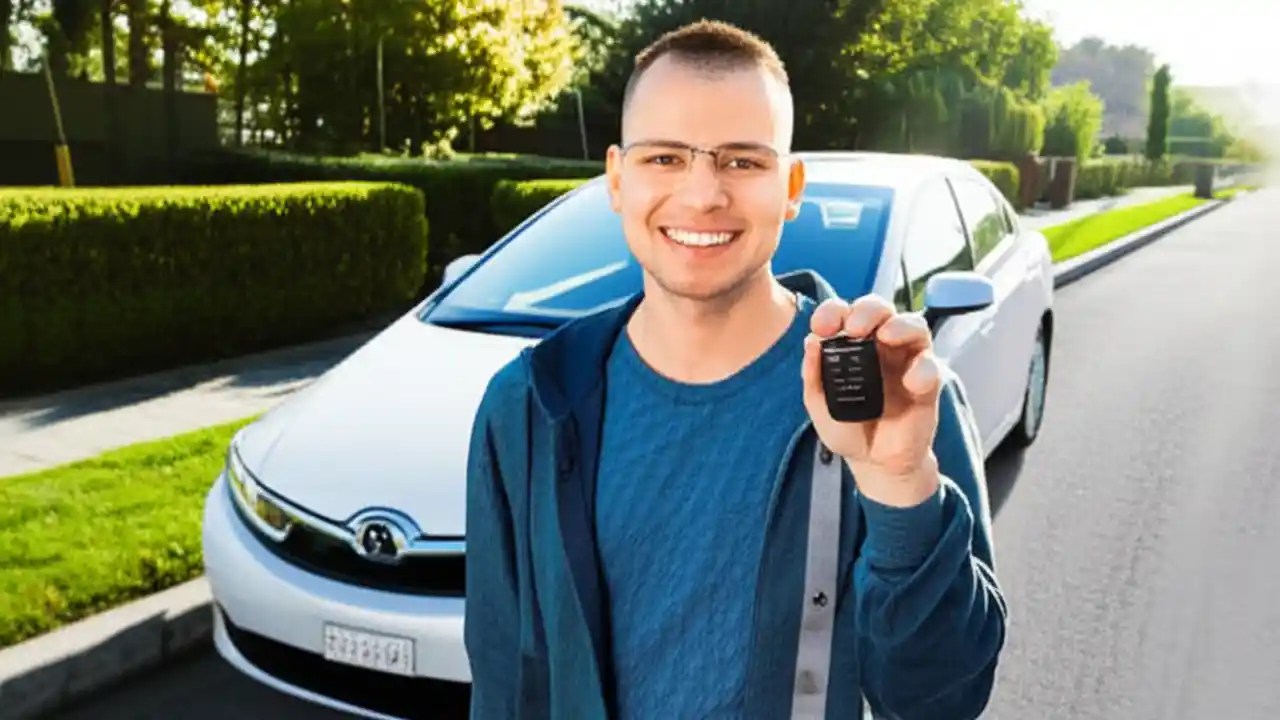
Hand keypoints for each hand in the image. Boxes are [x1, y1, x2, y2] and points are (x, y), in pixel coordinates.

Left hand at [801, 295, 942, 507]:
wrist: (874, 463)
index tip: (821, 328)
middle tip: (854, 328)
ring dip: (900, 325)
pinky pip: (933, 367)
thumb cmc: (848, 429)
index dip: (832, 312)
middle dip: (867, 311)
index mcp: (850, 345)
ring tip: (886, 336)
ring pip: (914, 326)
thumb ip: (813, 376)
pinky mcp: (928, 384)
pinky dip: (924, 369)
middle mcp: (880, 346)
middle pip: (880, 309)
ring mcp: (907, 361)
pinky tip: (910, 382)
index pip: (844, 314)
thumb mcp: (820, 406)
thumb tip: (810, 341)